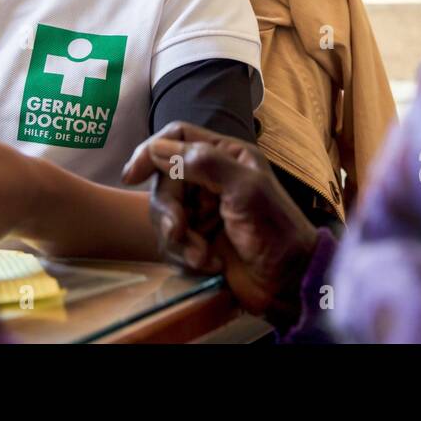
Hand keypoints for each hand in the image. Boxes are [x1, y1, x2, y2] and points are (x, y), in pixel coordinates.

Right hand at [121, 122, 319, 325]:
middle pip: (164, 181)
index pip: (176, 137)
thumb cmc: (276, 230)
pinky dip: (186, 255)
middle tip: (178, 231)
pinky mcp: (198, 239)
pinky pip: (171, 242)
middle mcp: (211, 178)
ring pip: (164, 214)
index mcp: (226, 156)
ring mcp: (203, 210)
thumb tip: (157, 148)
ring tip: (201, 256)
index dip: (150, 151)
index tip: (131, 176)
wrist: (289, 283)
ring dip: (178, 238)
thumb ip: (204, 163)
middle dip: (168, 210)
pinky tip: (209, 264)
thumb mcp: (245, 189)